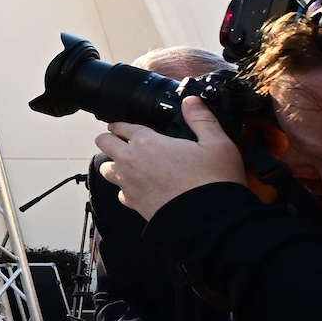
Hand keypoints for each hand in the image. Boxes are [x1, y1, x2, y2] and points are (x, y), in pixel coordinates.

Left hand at [93, 98, 247, 220]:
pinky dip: (126, 190)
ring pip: (106, 169)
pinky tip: (139, 189)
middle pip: (104, 143)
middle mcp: (131, 161)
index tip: (123, 127)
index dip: (121, 125)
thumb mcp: (217, 143)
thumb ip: (201, 119)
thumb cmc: (214, 179)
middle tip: (121, 141)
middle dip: (109, 139)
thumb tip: (191, 100)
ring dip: (114, 164)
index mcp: (147, 142)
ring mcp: (129, 184)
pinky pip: (120, 194)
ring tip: (128, 164)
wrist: (210, 220)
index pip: (122, 126)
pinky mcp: (134, 204)